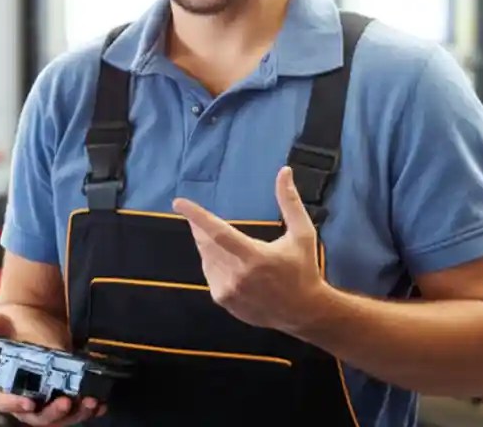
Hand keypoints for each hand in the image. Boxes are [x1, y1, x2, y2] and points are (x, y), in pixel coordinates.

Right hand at [0, 310, 107, 424]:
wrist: (35, 320)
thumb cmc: (13, 326)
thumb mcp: (3, 324)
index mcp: (2, 386)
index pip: (4, 402)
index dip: (15, 404)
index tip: (30, 402)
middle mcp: (24, 398)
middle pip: (36, 416)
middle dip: (52, 413)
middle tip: (66, 402)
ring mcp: (46, 400)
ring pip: (60, 417)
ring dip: (76, 413)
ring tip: (91, 402)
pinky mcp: (64, 395)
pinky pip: (76, 409)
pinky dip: (89, 409)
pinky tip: (101, 404)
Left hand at [172, 166, 327, 333]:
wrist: (303, 312)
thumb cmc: (303, 269)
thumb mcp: (302, 233)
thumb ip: (290, 201)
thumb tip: (284, 171)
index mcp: (255, 257)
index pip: (218, 231)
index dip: (196, 215)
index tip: (178, 202)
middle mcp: (237, 276)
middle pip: (207, 243)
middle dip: (200, 228)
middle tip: (200, 220)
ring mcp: (228, 291)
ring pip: (206, 258)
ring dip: (208, 246)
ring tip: (228, 245)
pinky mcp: (224, 300)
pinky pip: (210, 273)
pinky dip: (213, 263)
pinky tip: (231, 264)